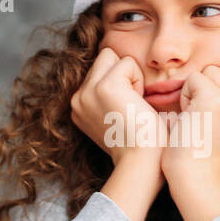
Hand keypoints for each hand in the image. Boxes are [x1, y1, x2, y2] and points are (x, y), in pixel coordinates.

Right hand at [71, 47, 166, 170]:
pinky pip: (127, 62)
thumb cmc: (141, 147)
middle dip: (123, 74)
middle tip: (132, 106)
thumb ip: (111, 100)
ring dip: (130, 76)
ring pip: (113, 56)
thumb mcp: (116, 120)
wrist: (141, 163)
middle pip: (104, 58)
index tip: (126, 113)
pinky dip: (138, 80)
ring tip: (133, 105)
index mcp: (79, 107)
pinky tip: (137, 105)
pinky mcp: (104, 87)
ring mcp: (88, 92)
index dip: (121, 83)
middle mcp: (78, 99)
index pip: (100, 70)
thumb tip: (125, 84)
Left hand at [161, 67, 219, 185]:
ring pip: (211, 72)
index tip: (218, 122)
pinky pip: (194, 78)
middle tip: (206, 124)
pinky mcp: (214, 99)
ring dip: (198, 92)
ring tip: (198, 120)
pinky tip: (189, 119)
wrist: (197, 179)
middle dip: (211, 93)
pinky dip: (185, 96)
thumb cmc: (209, 157)